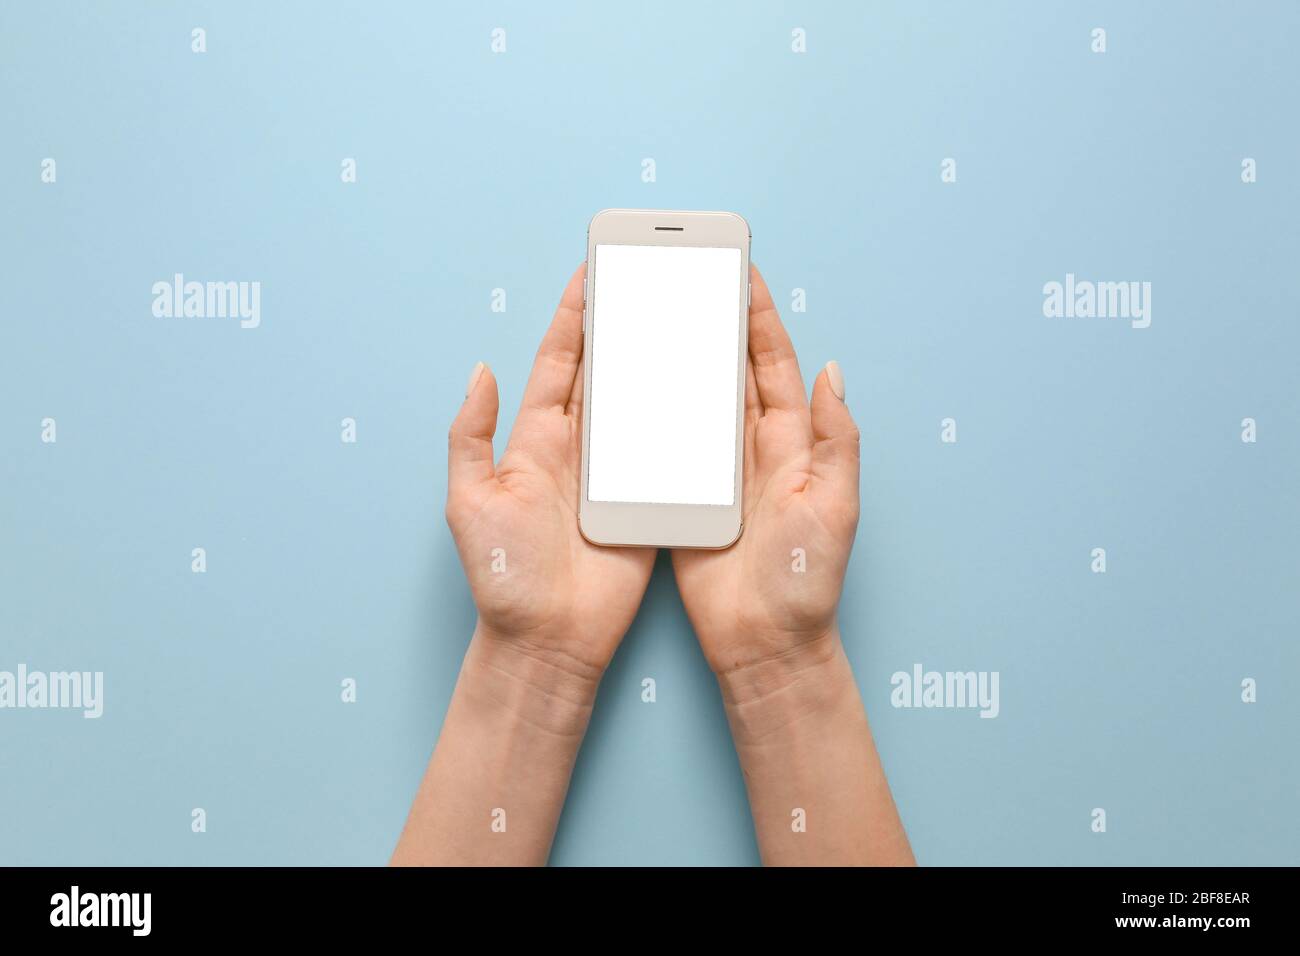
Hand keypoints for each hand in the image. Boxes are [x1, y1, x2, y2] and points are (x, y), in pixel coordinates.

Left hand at [446, 265, 655, 676]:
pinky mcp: (646, 500)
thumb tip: (480, 370)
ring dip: (661, 363)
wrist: (547, 641)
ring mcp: (614, 474)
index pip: (559, 363)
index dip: (575, 317)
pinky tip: (707, 387)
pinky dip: (686, 419)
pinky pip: (669, 451)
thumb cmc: (504, 576)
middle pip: (605, 373)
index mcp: (534, 440)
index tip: (592, 270)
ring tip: (686, 316)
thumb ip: (471, 435)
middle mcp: (576, 448)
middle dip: (626, 323)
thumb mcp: (470, 501)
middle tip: (651, 276)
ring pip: (641, 404)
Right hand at [672, 265, 859, 675]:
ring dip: (675, 358)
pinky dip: (648, 412)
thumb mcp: (836, 505)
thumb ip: (837, 439)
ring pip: (693, 399)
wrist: (765, 644)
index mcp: (794, 442)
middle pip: (730, 370)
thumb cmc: (806, 579)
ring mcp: (716, 470)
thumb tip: (834, 371)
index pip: (773, 364)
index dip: (758, 316)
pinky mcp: (683, 496)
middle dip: (710, 320)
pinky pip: (663, 444)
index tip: (741, 269)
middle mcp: (754, 447)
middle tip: (686, 275)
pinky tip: (627, 384)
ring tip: (651, 313)